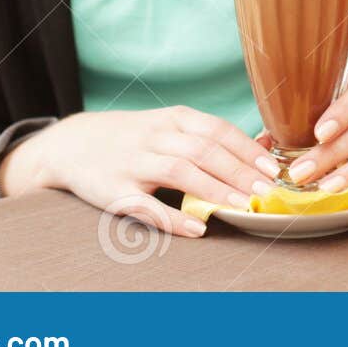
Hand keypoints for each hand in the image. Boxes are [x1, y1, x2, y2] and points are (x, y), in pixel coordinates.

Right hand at [0, 107, 281, 236]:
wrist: (72, 143)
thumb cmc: (136, 137)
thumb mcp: (171, 126)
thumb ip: (212, 136)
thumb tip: (265, 146)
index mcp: (174, 119)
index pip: (218, 131)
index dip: (248, 150)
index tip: (274, 170)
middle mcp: (156, 136)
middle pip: (204, 151)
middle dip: (240, 172)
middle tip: (268, 192)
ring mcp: (133, 162)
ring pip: (180, 172)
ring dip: (215, 190)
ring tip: (244, 207)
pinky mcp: (113, 190)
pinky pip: (145, 205)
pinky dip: (172, 217)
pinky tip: (198, 227)